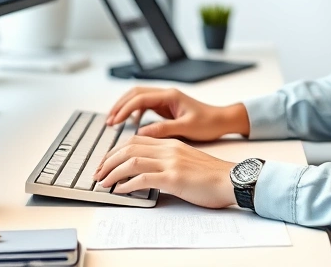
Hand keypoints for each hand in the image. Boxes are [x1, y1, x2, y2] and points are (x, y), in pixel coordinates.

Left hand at [92, 135, 236, 208]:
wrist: (232, 179)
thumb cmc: (212, 175)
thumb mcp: (186, 161)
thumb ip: (167, 161)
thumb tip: (147, 172)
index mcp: (171, 143)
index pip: (135, 140)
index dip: (116, 151)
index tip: (106, 162)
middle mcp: (168, 149)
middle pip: (129, 147)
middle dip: (108, 160)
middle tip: (97, 173)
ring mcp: (171, 162)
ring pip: (132, 161)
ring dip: (112, 172)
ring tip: (103, 182)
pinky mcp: (174, 177)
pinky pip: (143, 178)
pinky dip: (127, 184)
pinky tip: (119, 190)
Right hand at [106, 86, 249, 140]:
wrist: (222, 121)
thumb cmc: (208, 123)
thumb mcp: (186, 128)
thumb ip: (163, 129)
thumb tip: (141, 133)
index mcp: (170, 96)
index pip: (140, 98)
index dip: (125, 109)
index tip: (114, 121)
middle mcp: (166, 94)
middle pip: (135, 94)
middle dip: (120, 105)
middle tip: (109, 120)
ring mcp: (165, 100)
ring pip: (138, 98)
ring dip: (125, 108)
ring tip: (114, 121)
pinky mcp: (166, 107)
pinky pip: (145, 106)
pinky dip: (134, 112)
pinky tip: (131, 123)